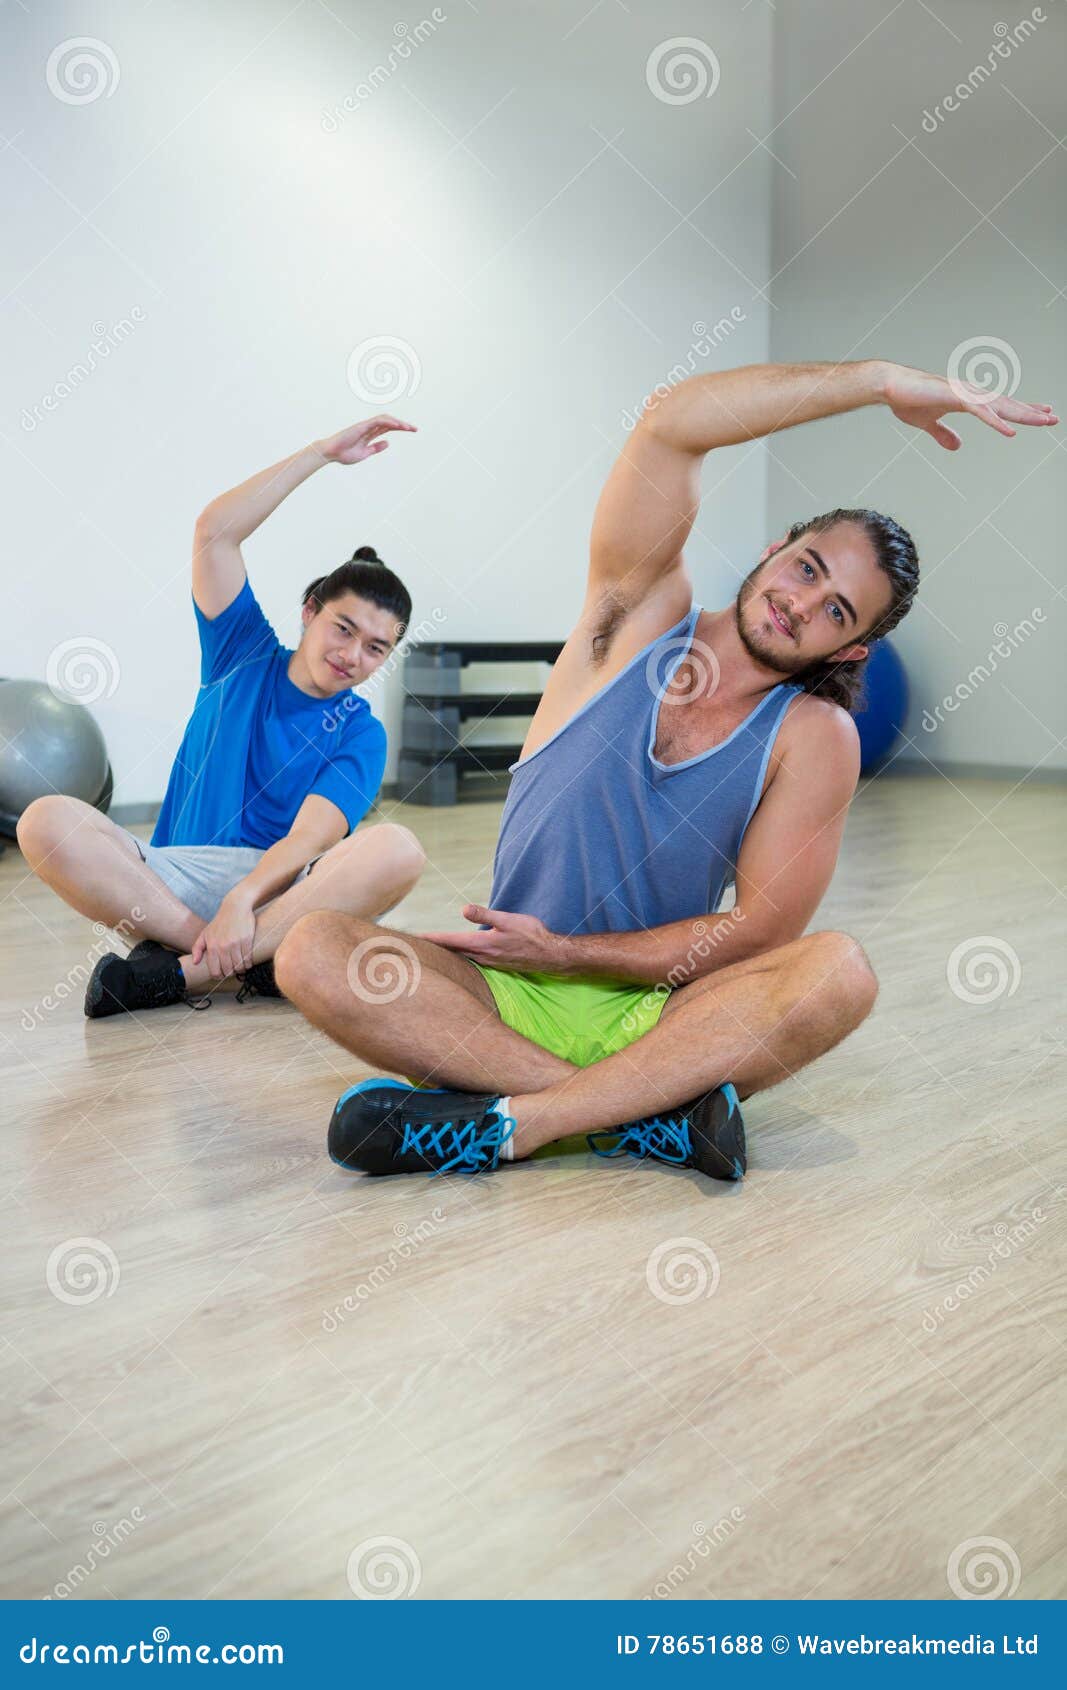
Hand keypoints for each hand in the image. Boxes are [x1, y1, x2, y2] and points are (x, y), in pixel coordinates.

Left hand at [191, 893, 256, 980]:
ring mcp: (236, 944)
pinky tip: (247, 961)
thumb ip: (197, 948)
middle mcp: (223, 947)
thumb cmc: (220, 922)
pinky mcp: (247, 941)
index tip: (222, 974)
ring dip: (240, 969)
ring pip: (239, 966)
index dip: (219, 976)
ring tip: (240, 966)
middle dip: (230, 973)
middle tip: (232, 970)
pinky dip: (248, 963)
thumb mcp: (205, 933)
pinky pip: (248, 959)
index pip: (215, 971)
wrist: (235, 907)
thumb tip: (195, 963)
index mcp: (212, 947)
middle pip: (228, 971)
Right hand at [315, 415, 417, 464]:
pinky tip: (398, 425)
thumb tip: (388, 443)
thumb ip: (376, 448)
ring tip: (409, 427)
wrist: (331, 453)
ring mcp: (365, 426)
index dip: (400, 428)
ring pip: (385, 419)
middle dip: (403, 424)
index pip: (388, 428)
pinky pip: (377, 421)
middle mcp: (369, 428)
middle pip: (389, 422)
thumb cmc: (344, 454)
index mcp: (370, 434)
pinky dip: (388, 422)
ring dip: (398, 422)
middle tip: (415, 429)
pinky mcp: (361, 426)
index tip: (412, 430)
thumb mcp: (364, 453)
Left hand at [422, 905, 568, 973]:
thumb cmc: (532, 934)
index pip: (450, 941)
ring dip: (446, 954)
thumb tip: (463, 909)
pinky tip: (458, 955)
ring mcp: (489, 962)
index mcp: (482, 944)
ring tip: (432, 950)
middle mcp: (482, 956)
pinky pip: (471, 961)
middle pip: (452, 952)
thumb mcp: (508, 919)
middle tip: (417, 946)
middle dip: (435, 948)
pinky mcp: (495, 964)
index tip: (416, 939)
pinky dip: (460, 957)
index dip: (432, 939)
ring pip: (461, 958)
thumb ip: (485, 914)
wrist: (550, 954)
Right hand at [881, 362, 1056, 450]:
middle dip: (1030, 412)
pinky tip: (1010, 433)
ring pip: (1000, 407)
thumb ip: (943, 434)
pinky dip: (996, 423)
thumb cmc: (906, 399)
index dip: (1021, 411)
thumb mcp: (927, 423)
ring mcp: (964, 393)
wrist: (890, 386)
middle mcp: (971, 393)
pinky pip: (980, 413)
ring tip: (1043, 421)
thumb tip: (958, 446)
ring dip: (1022, 415)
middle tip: (1053, 418)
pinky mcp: (954, 397)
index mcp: (967, 399)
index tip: (1040, 414)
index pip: (1000, 406)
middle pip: (1006, 405)